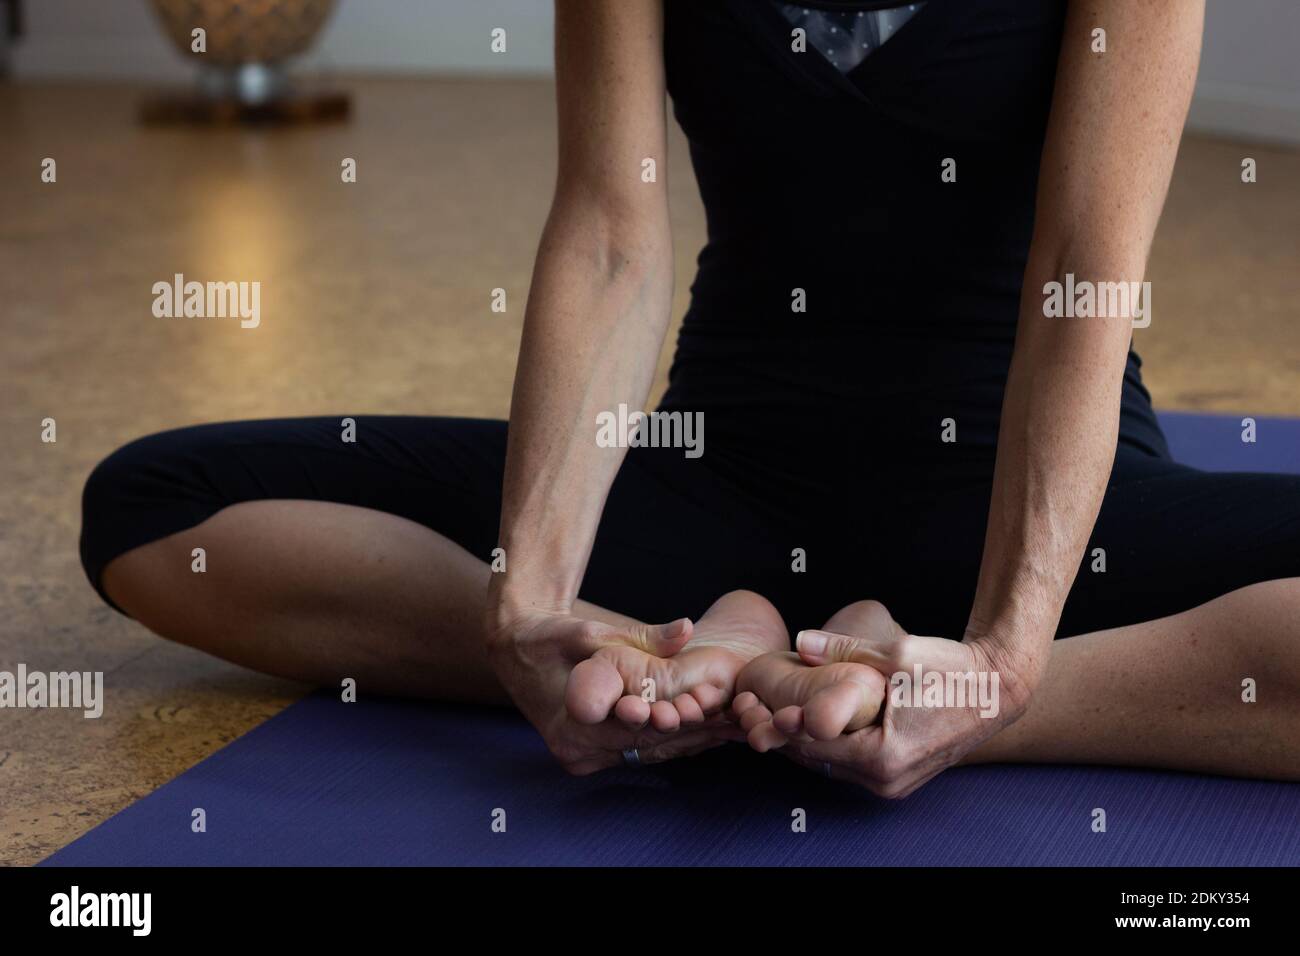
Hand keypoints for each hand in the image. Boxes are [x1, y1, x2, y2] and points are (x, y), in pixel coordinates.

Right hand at [485, 605, 727, 774]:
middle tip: (735, 718)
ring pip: (648, 752)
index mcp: (572, 725)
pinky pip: (638, 750)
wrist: (517, 649)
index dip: (681, 719)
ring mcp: (584, 757)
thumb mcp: (594, 633)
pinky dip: (670, 739)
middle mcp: (576, 751)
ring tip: (730, 724)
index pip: (639, 729)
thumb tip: (685, 629)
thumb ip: (643, 637)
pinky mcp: (593, 753)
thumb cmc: (553, 638)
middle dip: (693, 730)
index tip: (716, 707)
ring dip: (688, 738)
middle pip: (648, 746)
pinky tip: (706, 729)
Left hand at [767, 604, 1037, 797]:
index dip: (783, 720)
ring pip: (833, 763)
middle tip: (761, 703)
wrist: (998, 686)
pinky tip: (815, 715)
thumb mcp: (896, 654)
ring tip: (782, 707)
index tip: (759, 700)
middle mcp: (887, 781)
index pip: (813, 742)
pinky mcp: (900, 776)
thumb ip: (844, 649)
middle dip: (791, 730)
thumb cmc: (953, 669)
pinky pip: (851, 762)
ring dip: (809, 737)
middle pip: (818, 758)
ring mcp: (894, 784)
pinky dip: (832, 741)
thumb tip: (800, 642)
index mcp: (883, 758)